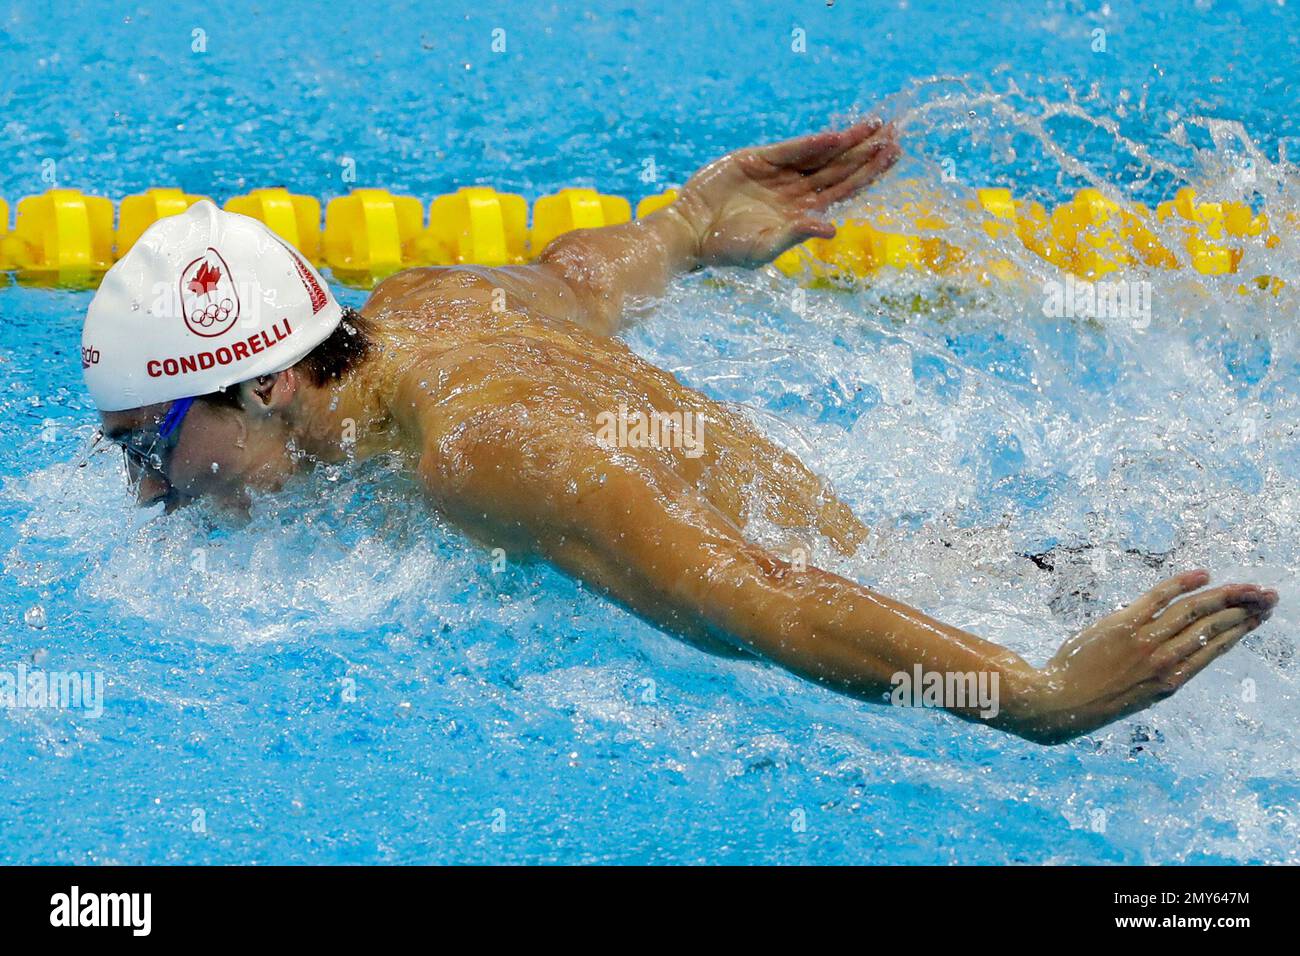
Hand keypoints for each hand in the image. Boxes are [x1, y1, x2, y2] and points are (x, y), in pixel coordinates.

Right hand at [669, 118, 900, 268]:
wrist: (691, 231)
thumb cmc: (725, 249)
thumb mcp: (763, 249)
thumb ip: (797, 235)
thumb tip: (832, 229)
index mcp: (802, 214)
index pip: (845, 190)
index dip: (869, 173)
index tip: (892, 156)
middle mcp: (796, 192)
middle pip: (840, 169)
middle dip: (867, 152)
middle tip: (895, 134)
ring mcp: (779, 174)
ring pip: (822, 155)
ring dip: (849, 141)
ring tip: (876, 126)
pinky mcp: (759, 158)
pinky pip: (793, 148)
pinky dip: (814, 142)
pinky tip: (837, 135)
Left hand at [1013, 570, 1277, 743]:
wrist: (1060, 703)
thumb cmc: (1095, 698)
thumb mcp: (1138, 691)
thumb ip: (1161, 669)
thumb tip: (1177, 644)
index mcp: (1173, 681)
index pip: (1217, 648)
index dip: (1241, 630)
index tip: (1259, 616)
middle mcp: (1166, 661)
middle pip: (1214, 627)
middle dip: (1245, 610)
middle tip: (1268, 596)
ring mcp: (1146, 642)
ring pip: (1194, 611)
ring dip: (1225, 596)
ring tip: (1248, 587)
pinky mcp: (1123, 626)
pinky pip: (1158, 597)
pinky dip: (1182, 584)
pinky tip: (1203, 575)